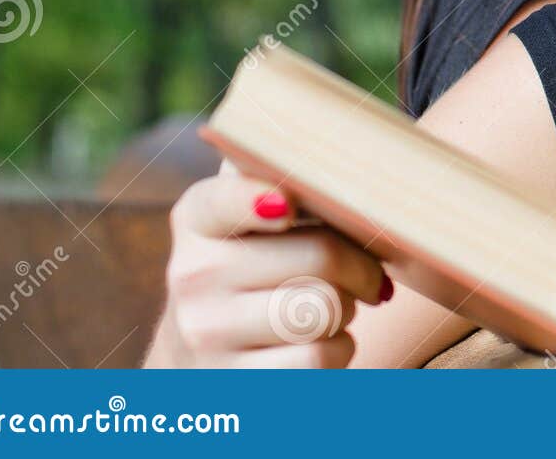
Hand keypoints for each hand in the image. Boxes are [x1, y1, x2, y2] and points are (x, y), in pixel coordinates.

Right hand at [158, 161, 392, 366]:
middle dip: (360, 267)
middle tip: (363, 274)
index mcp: (199, 219)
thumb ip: (292, 184)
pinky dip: (338, 350)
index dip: (260, 199)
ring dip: (347, 309)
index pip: (226, 199)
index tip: (288, 207)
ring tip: (331, 307)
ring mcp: (207, 334)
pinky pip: (320, 357)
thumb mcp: (256, 222)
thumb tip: (360, 172)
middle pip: (321, 256)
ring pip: (325, 308)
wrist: (201, 361)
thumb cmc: (257, 272)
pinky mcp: (234, 383)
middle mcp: (192, 274)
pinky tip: (317, 344)